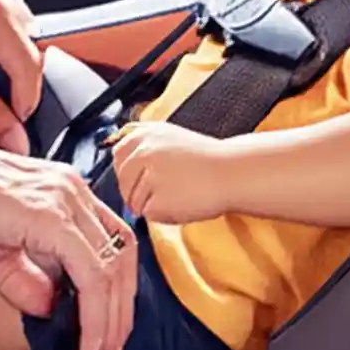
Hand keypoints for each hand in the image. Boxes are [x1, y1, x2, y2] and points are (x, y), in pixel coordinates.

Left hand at [0, 0, 42, 153]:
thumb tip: (16, 140)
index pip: (28, 64)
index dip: (25, 100)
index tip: (15, 124)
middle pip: (33, 58)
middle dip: (22, 90)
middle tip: (5, 114)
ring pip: (32, 50)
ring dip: (19, 76)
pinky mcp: (8, 1)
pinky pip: (24, 39)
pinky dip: (14, 61)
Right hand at [0, 135, 137, 349]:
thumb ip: (27, 279)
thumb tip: (51, 307)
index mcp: (64, 191)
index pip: (112, 243)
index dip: (116, 291)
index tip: (107, 329)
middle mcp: (73, 190)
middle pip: (124, 257)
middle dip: (121, 312)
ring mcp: (66, 201)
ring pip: (113, 270)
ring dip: (111, 321)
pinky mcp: (52, 219)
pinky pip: (92, 275)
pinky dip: (95, 315)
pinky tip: (86, 343)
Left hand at [112, 122, 232, 223]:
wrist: (233, 173)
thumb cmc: (206, 158)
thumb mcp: (169, 136)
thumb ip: (142, 140)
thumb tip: (116, 149)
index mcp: (144, 135)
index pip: (118, 156)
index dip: (129, 171)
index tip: (144, 176)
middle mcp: (143, 152)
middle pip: (123, 182)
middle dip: (136, 192)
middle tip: (164, 191)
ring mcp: (148, 177)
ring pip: (134, 201)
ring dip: (153, 204)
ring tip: (180, 193)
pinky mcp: (157, 199)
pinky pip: (149, 214)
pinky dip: (163, 214)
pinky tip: (182, 203)